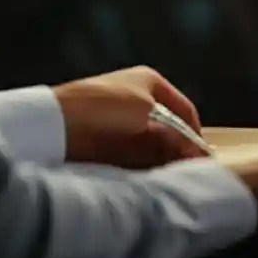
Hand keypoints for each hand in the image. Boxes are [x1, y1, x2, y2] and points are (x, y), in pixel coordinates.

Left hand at [53, 66, 207, 168]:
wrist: (56, 123)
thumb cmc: (107, 108)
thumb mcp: (149, 118)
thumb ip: (176, 137)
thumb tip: (199, 155)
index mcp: (150, 82)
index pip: (184, 109)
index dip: (194, 133)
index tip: (202, 158)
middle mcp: (137, 97)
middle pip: (168, 127)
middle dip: (176, 148)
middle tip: (185, 170)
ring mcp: (119, 118)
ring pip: (150, 143)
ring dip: (158, 158)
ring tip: (166, 175)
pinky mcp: (104, 139)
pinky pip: (131, 154)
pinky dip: (140, 164)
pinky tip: (144, 175)